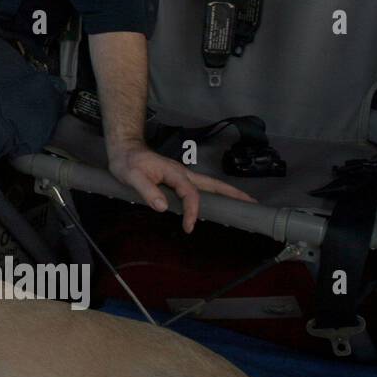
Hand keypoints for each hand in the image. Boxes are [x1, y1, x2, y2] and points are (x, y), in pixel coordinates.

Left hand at [107, 141, 256, 232]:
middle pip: (213, 184)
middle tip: (251, 204)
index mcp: (174, 172)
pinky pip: (200, 188)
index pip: (189, 194)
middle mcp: (183, 173)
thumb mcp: (132, 177)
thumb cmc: (127, 162)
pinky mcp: (179, 178)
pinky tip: (218, 202)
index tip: (189, 227)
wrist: (125, 149)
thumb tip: (163, 207)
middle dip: (233, 194)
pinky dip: (214, 194)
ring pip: (210, 185)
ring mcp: (183, 175)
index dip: (192, 211)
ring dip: (227, 193)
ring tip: (245, 203)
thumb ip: (147, 191)